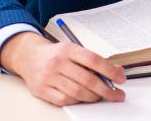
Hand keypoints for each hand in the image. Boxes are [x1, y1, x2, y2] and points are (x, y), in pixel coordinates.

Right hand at [0, 31, 125, 105]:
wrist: (29, 56)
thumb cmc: (56, 54)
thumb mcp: (73, 50)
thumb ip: (93, 60)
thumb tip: (116, 71)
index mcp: (68, 49)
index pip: (93, 60)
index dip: (110, 71)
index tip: (121, 78)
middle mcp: (57, 62)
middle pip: (87, 79)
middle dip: (106, 90)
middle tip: (117, 95)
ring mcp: (48, 77)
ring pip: (77, 92)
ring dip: (93, 97)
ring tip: (101, 96)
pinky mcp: (42, 90)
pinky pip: (65, 100)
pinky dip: (77, 101)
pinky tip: (84, 98)